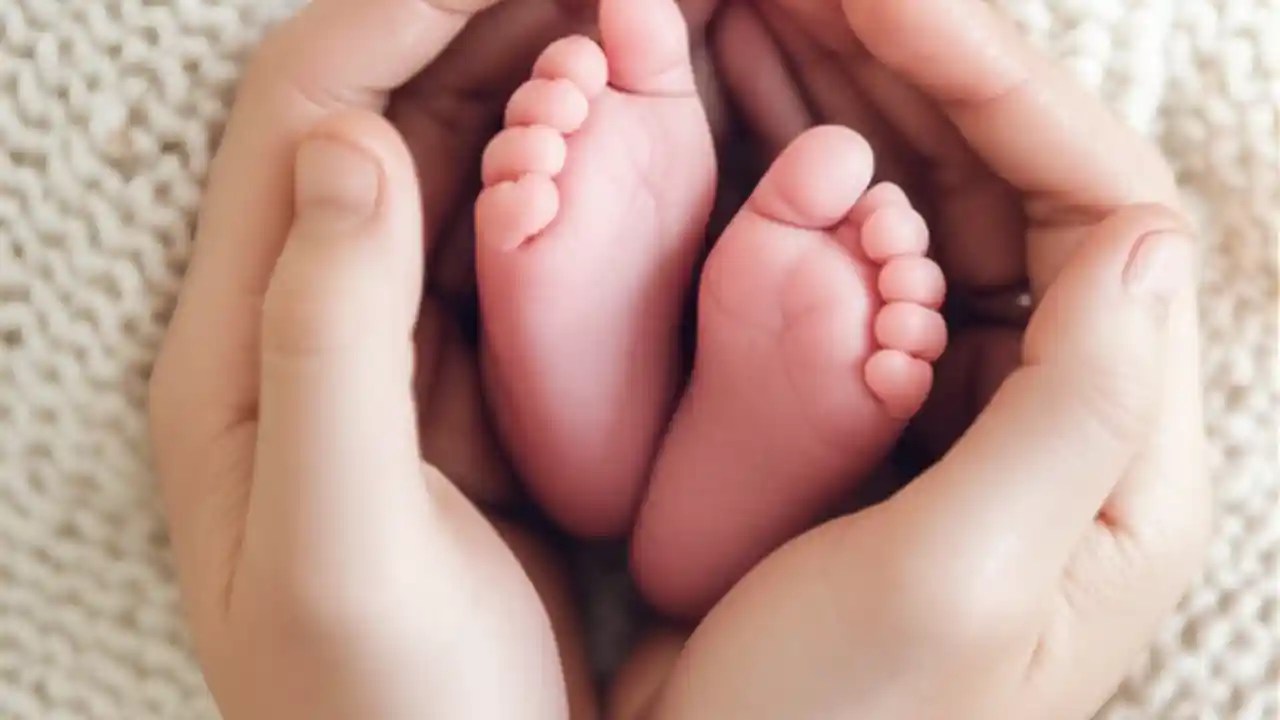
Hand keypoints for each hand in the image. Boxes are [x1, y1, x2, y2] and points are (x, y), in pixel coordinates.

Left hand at [149, 2, 592, 716]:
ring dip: (531, 92)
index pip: (304, 115)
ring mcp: (393, 361)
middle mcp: (305, 334)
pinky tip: (633, 156)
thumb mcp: (338, 543)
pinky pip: (512, 255)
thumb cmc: (385, 714)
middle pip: (380, 119)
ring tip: (624, 36)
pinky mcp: (469, 397)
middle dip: (481, 27)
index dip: (399, 13)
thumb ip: (326, 340)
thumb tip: (351, 145)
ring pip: (454, 177)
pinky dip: (569, 184)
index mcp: (240, 352)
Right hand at [613, 1, 1209, 716]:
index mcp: (1118, 460)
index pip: (1099, 215)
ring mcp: (951, 411)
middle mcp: (1049, 419)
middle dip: (905, 71)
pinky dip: (797, 182)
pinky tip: (734, 120)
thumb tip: (1144, 232)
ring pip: (923, 214)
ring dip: (846, 107)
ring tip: (754, 18)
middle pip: (1008, 192)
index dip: (998, 87)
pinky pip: (850, 267)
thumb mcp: (968, 580)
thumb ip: (1078, 409)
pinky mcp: (865, 418)